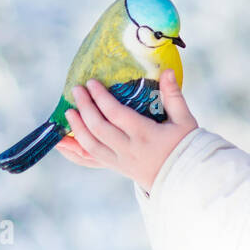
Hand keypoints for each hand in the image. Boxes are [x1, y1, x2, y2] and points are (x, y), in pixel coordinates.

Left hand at [55, 69, 198, 193]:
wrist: (184, 178)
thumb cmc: (186, 146)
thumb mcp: (184, 119)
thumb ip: (173, 95)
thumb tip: (166, 71)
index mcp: (144, 134)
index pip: (116, 114)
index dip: (100, 98)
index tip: (92, 83)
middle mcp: (128, 149)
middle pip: (99, 128)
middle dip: (84, 107)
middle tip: (77, 90)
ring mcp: (120, 161)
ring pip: (91, 146)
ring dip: (77, 128)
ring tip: (68, 111)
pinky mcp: (116, 167)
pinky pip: (91, 160)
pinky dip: (75, 152)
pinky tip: (64, 143)